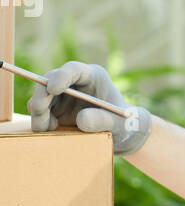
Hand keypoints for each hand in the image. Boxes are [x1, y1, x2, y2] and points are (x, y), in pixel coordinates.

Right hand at [27, 60, 152, 156]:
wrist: (121, 136)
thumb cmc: (125, 124)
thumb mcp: (121, 124)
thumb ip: (104, 120)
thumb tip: (81, 119)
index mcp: (93, 77)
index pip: (74, 69)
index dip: (62, 76)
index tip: (53, 88)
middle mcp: (74, 83)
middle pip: (50, 81)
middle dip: (41, 95)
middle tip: (38, 110)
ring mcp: (62, 97)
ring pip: (41, 98)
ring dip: (38, 113)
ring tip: (46, 128)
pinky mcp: (55, 112)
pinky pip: (40, 115)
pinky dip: (40, 123)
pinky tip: (50, 132)